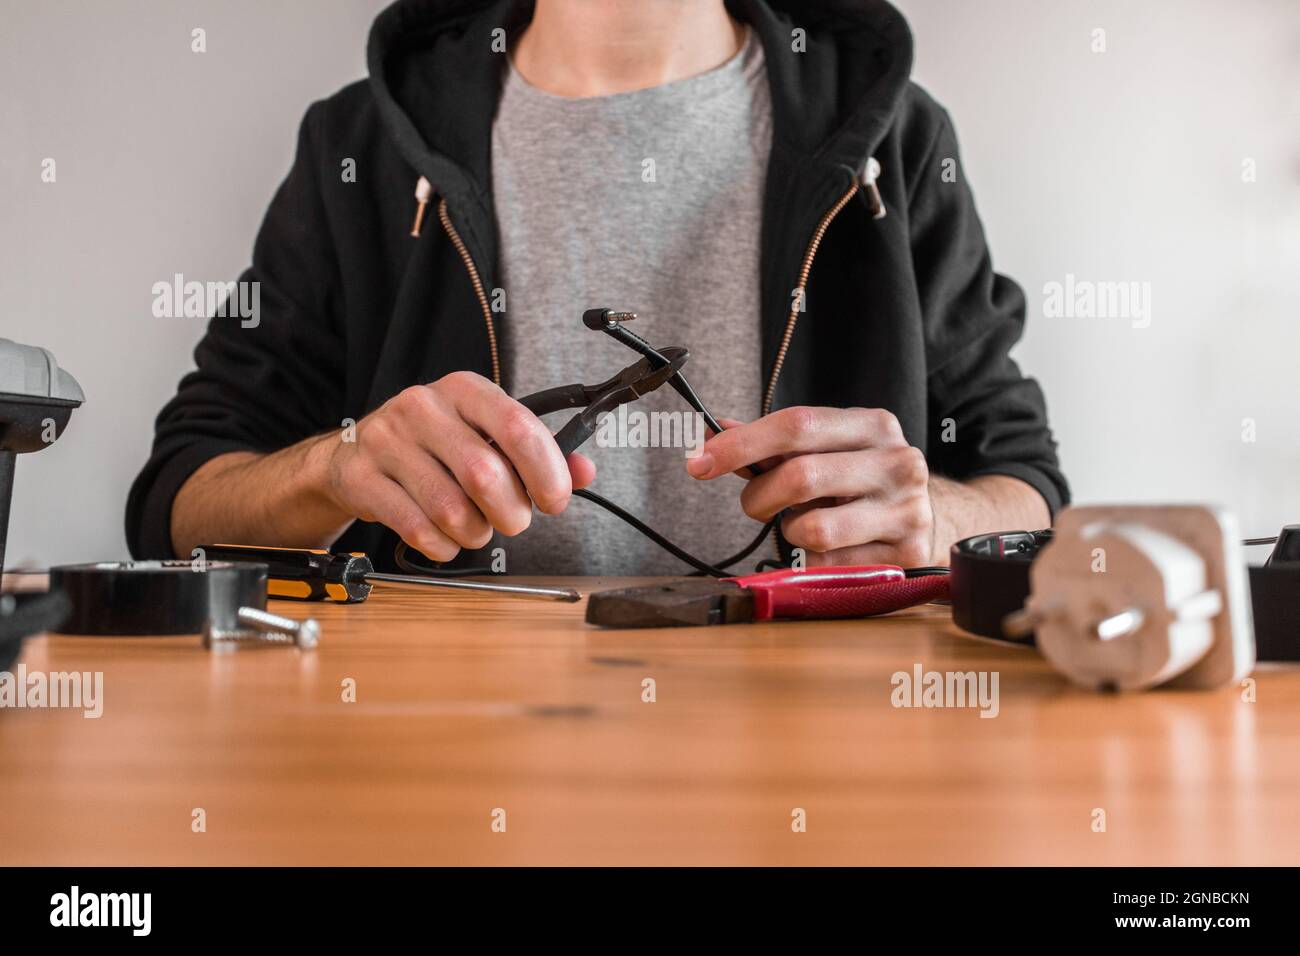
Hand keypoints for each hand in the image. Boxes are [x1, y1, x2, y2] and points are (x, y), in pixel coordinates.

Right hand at [316, 371, 595, 561]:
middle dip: (511, 514)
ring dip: (476, 534)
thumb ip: (537, 452)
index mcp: (464, 390)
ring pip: (451, 510)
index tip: (555, 500)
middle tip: (513, 520)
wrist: (354, 455)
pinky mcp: (362, 479)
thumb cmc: (434, 446)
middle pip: (485, 475)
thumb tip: (583, 473)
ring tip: (475, 528)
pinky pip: (418, 530)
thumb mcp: (485, 435)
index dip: (546, 472)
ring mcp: (387, 442)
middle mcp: (423, 408)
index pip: (518, 427)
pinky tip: (445, 538)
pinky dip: (443, 547)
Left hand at [685, 407, 933, 567]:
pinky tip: (829, 549)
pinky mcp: (906, 555)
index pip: (797, 425)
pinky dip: (811, 561)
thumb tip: (712, 433)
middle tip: (755, 505)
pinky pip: (828, 566)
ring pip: (812, 529)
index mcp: (873, 425)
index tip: (699, 461)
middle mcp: (898, 463)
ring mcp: (907, 511)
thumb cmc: (857, 481)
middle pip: (800, 476)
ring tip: (803, 524)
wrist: (925, 519)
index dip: (740, 444)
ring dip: (789, 532)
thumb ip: (770, 444)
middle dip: (759, 496)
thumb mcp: (824, 451)